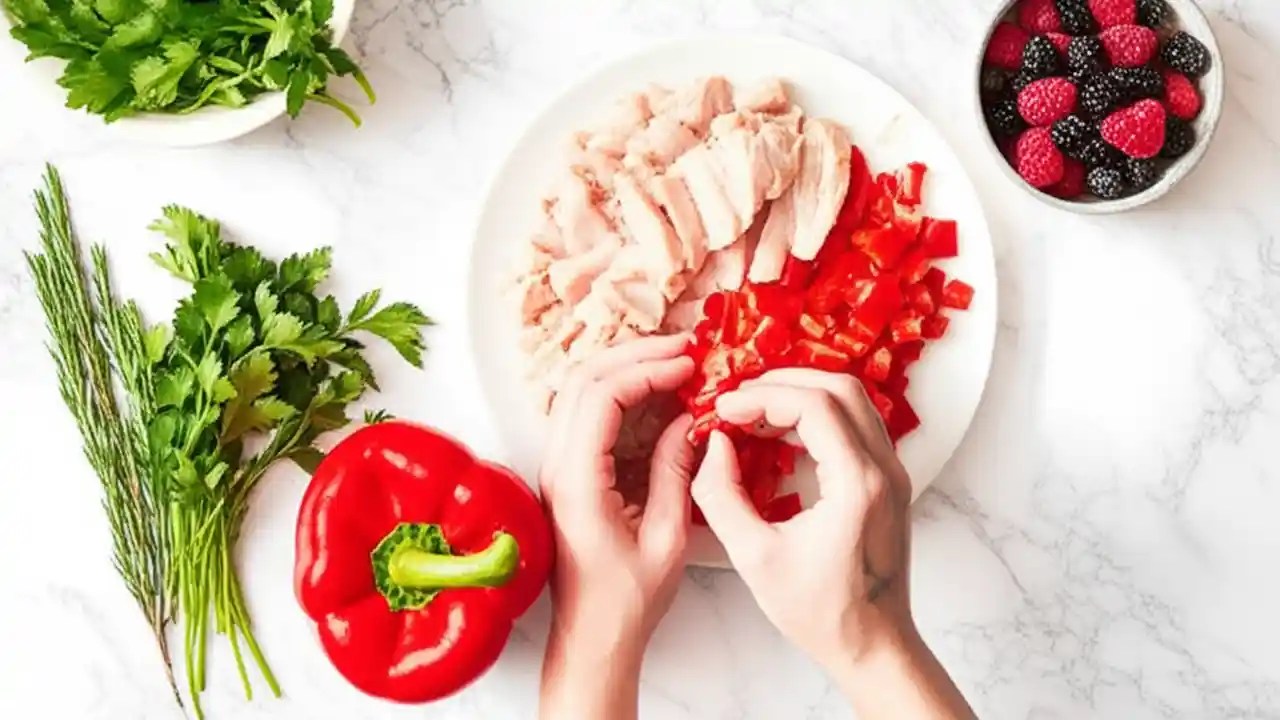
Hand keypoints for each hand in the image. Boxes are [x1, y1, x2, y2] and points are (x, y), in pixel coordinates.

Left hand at [538, 335, 694, 719]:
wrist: (592, 640)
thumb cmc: (627, 603)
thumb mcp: (667, 539)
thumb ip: (675, 473)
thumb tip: (688, 423)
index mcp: (577, 481)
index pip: (603, 395)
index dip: (647, 368)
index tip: (689, 364)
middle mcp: (557, 468)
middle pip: (583, 381)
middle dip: (635, 354)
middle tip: (684, 347)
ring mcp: (558, 469)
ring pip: (579, 393)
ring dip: (624, 368)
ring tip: (672, 361)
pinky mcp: (568, 476)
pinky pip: (586, 416)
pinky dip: (618, 393)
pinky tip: (654, 395)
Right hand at [692, 368, 912, 663]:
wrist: (873, 644)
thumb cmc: (819, 612)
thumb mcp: (753, 557)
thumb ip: (722, 495)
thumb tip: (713, 445)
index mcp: (857, 485)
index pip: (813, 406)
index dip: (762, 396)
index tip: (723, 409)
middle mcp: (885, 470)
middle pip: (840, 388)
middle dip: (783, 382)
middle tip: (739, 399)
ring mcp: (893, 474)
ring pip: (854, 401)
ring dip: (804, 394)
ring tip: (756, 410)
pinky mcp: (889, 482)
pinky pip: (858, 424)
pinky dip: (820, 414)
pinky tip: (783, 432)